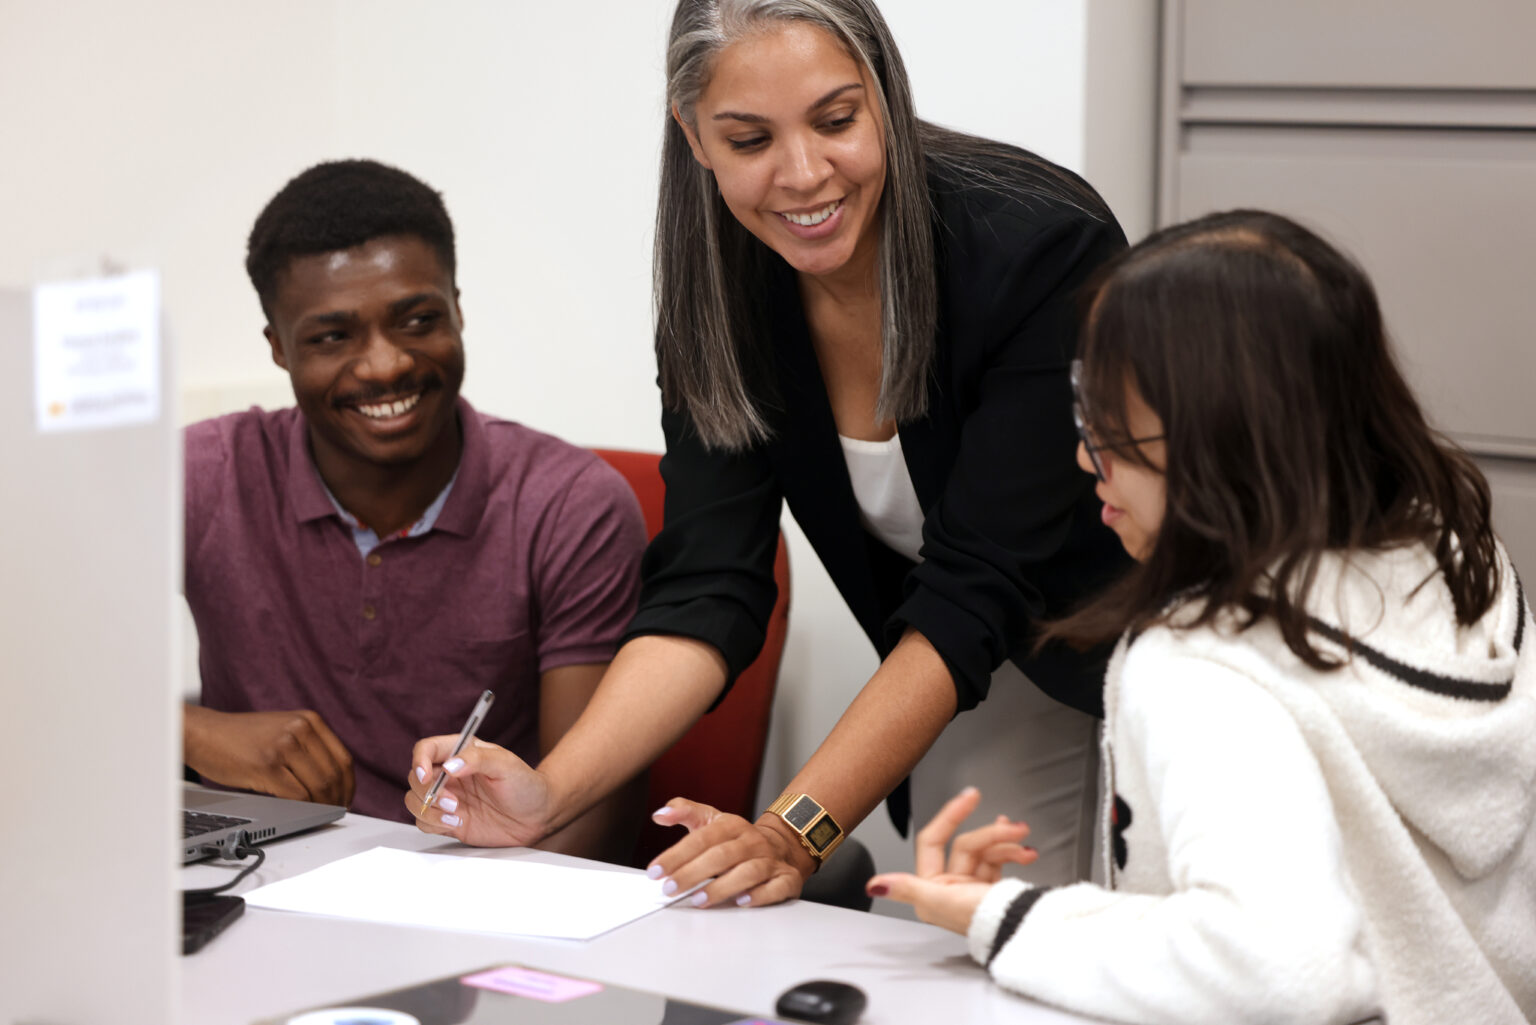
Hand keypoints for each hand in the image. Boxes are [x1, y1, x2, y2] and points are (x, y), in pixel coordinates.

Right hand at [184, 705, 354, 807]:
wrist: (203, 733)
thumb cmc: (240, 738)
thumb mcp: (282, 730)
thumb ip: (307, 746)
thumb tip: (332, 780)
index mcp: (309, 720)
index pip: (342, 759)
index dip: (348, 784)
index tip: (346, 799)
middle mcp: (300, 729)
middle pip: (333, 774)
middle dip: (337, 799)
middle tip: (335, 813)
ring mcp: (283, 746)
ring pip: (318, 786)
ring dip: (322, 806)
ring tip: (320, 815)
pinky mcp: (266, 766)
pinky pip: (296, 794)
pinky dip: (303, 808)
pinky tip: (301, 812)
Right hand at [405, 735, 552, 847]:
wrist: (538, 816)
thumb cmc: (526, 785)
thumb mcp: (507, 765)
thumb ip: (478, 760)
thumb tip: (449, 766)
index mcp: (461, 752)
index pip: (427, 749)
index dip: (419, 760)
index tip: (426, 775)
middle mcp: (450, 774)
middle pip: (416, 777)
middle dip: (428, 791)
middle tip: (453, 801)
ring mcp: (448, 798)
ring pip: (415, 801)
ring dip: (429, 810)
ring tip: (456, 815)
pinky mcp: (448, 820)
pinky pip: (424, 822)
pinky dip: (433, 824)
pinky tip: (457, 824)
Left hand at [644, 798, 812, 907]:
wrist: (782, 846)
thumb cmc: (738, 839)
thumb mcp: (711, 819)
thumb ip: (685, 812)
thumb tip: (660, 814)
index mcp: (732, 825)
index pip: (702, 838)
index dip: (677, 855)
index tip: (656, 870)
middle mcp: (752, 841)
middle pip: (721, 856)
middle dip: (692, 873)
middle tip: (670, 889)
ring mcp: (770, 860)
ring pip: (747, 872)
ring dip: (722, 887)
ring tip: (698, 899)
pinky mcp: (786, 879)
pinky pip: (775, 887)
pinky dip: (759, 896)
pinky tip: (741, 902)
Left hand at [865, 786, 1035, 933]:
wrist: (1023, 937)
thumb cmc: (983, 925)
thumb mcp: (942, 903)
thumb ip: (907, 888)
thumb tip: (874, 885)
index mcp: (931, 889)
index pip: (933, 841)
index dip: (948, 816)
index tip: (967, 798)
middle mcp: (949, 888)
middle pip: (966, 844)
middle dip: (992, 834)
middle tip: (1015, 828)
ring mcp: (971, 888)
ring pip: (985, 851)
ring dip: (1007, 843)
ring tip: (1024, 842)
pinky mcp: (992, 889)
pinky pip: (1000, 861)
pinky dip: (1013, 853)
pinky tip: (1025, 851)